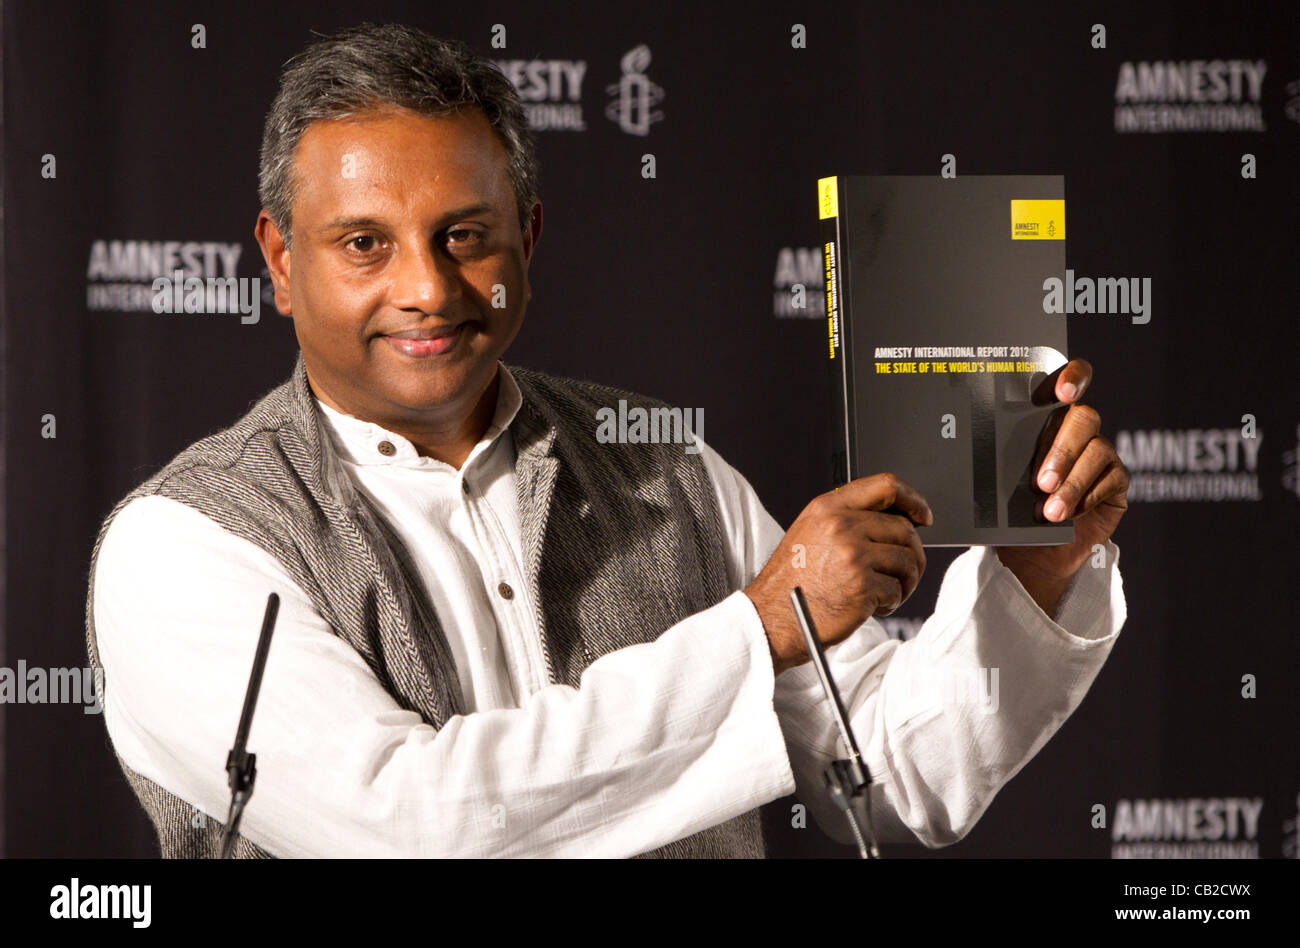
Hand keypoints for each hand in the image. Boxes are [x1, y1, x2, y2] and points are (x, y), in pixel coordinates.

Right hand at [745, 473, 930, 675]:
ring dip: (905, 582)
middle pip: (904, 529)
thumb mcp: (811, 532)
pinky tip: (872, 606)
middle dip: (911, 555)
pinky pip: (897, 589)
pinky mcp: (862, 585)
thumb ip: (848, 519)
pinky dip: (891, 602)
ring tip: (885, 592)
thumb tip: (898, 520)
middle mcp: (841, 526)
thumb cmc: (793, 581)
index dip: (913, 499)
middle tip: (901, 574)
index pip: (886, 486)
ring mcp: (853, 555)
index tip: (923, 516)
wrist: (772, 617)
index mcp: (828, 507)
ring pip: (907, 561)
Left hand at [995, 358, 1130, 603]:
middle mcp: (1077, 428)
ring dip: (1072, 483)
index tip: (1062, 392)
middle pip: (1084, 417)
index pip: (1067, 380)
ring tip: (1049, 512)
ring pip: (1097, 450)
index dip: (1072, 376)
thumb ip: (1000, 461)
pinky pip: (1110, 479)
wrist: (1034, 551)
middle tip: (1041, 483)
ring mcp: (1101, 451)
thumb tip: (977, 452)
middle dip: (1062, 450)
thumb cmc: (1011, 509)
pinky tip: (1068, 515)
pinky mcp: (1117, 478)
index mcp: (1045, 417)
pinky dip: (1086, 498)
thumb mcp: (999, 483)